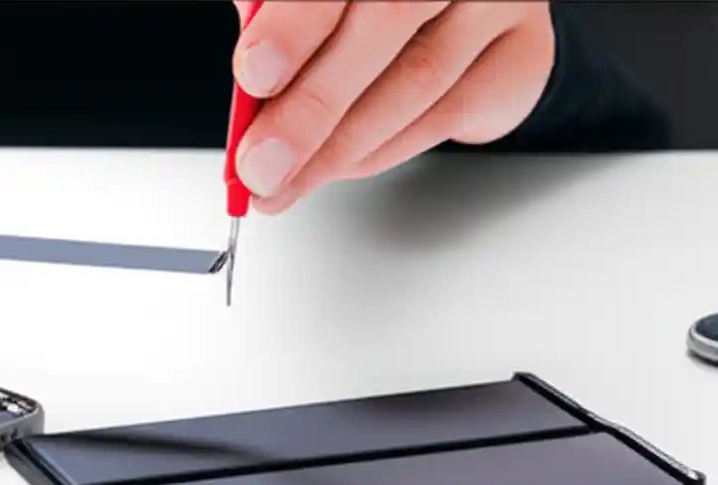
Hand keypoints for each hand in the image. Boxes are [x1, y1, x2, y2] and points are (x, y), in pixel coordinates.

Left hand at [233, 1, 554, 211]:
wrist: (460, 7)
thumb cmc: (361, 3)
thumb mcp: (307, 5)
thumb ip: (275, 20)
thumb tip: (246, 86)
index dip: (293, 25)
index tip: (253, 76)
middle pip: (387, 22)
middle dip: (312, 107)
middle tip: (262, 162)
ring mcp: (498, 0)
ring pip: (419, 79)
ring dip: (340, 145)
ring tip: (286, 181)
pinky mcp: (524, 52)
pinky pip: (448, 113)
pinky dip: (383, 150)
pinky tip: (339, 165)